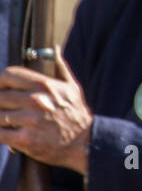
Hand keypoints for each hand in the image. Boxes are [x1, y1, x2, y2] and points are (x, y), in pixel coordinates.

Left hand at [0, 52, 91, 174]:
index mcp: (44, 85)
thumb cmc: (77, 114)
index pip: (8, 75)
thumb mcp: (72, 87)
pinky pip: (0, 134)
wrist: (85, 142)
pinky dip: (1, 133)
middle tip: (6, 107)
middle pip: (1, 96)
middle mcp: (36, 100)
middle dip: (1, 103)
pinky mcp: (26, 140)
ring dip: (1, 119)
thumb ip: (60, 66)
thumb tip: (54, 48)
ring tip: (10, 121)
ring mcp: (30, 120)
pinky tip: (8, 133)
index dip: (1, 82)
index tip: (2, 88)